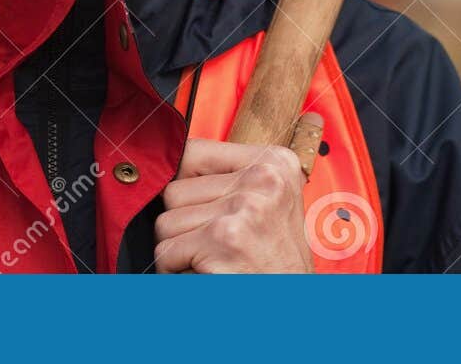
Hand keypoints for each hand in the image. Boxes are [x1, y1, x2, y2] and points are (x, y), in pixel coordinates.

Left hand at [153, 114, 321, 273]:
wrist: (294, 309)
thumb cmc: (274, 263)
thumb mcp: (265, 205)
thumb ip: (228, 178)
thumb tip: (168, 159)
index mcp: (274, 163)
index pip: (192, 152)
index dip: (181, 185)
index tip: (196, 208)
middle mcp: (263, 179)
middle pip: (174, 190)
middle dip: (181, 225)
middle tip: (213, 246)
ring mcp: (244, 207)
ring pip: (166, 221)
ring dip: (178, 249)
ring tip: (212, 261)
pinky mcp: (225, 239)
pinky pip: (167, 250)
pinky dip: (175, 271)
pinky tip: (206, 275)